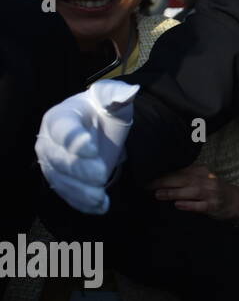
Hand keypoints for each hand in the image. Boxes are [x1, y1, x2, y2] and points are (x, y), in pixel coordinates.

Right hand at [35, 79, 138, 214]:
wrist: (100, 128)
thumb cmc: (103, 112)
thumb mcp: (113, 99)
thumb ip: (115, 95)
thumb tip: (128, 93)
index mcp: (59, 118)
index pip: (62, 130)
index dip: (75, 140)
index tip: (92, 148)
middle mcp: (49, 142)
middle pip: (59, 159)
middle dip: (79, 168)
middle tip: (100, 173)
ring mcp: (53, 164)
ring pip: (62, 180)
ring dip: (80, 191)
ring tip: (100, 196)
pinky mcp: (62, 181)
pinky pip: (69, 194)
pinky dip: (83, 203)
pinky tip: (100, 207)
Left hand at [149, 163, 238, 220]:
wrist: (237, 201)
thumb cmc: (214, 191)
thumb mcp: (202, 179)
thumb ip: (185, 178)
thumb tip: (159, 181)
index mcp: (201, 171)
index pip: (179, 171)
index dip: (163, 175)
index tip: (147, 178)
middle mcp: (206, 179)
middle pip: (183, 179)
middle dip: (164, 182)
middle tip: (147, 186)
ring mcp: (211, 193)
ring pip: (190, 191)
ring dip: (173, 193)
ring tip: (158, 195)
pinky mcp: (214, 205)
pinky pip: (200, 205)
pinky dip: (188, 205)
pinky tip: (178, 205)